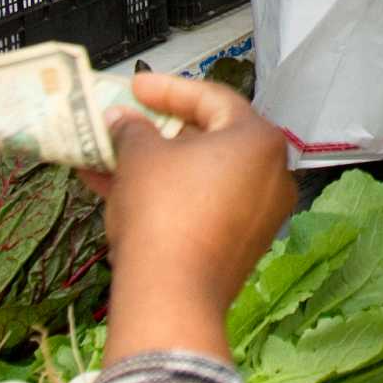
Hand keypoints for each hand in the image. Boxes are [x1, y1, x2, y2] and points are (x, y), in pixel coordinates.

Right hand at [89, 73, 293, 364]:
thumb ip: (131, 129)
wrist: (171, 295)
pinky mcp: (242, 246)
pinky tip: (120, 192)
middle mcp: (272, 174)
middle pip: (210, 138)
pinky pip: (204, 206)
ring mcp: (260, 214)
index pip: (211, 98)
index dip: (166, 88)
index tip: (134, 87)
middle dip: (159, 132)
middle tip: (126, 123)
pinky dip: (169, 195)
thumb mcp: (139, 156)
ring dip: (156, 166)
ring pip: (201, 177)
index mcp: (259, 140)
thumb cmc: (163, 211)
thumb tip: (122, 121)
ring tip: (110, 159)